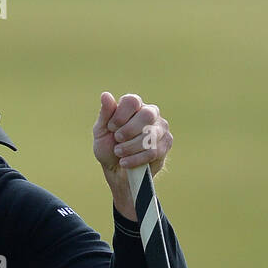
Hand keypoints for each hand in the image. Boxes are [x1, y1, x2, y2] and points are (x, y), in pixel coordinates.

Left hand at [93, 92, 171, 216]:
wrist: (118, 172)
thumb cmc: (109, 148)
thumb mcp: (101, 131)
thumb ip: (105, 114)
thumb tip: (105, 95)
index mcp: (134, 106)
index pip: (132, 101)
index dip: (121, 115)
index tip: (111, 128)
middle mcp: (150, 113)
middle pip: (146, 114)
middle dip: (129, 130)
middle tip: (117, 140)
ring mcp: (161, 128)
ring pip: (150, 135)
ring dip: (130, 147)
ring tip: (119, 153)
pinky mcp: (166, 144)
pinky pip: (153, 151)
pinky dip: (136, 159)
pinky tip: (126, 162)